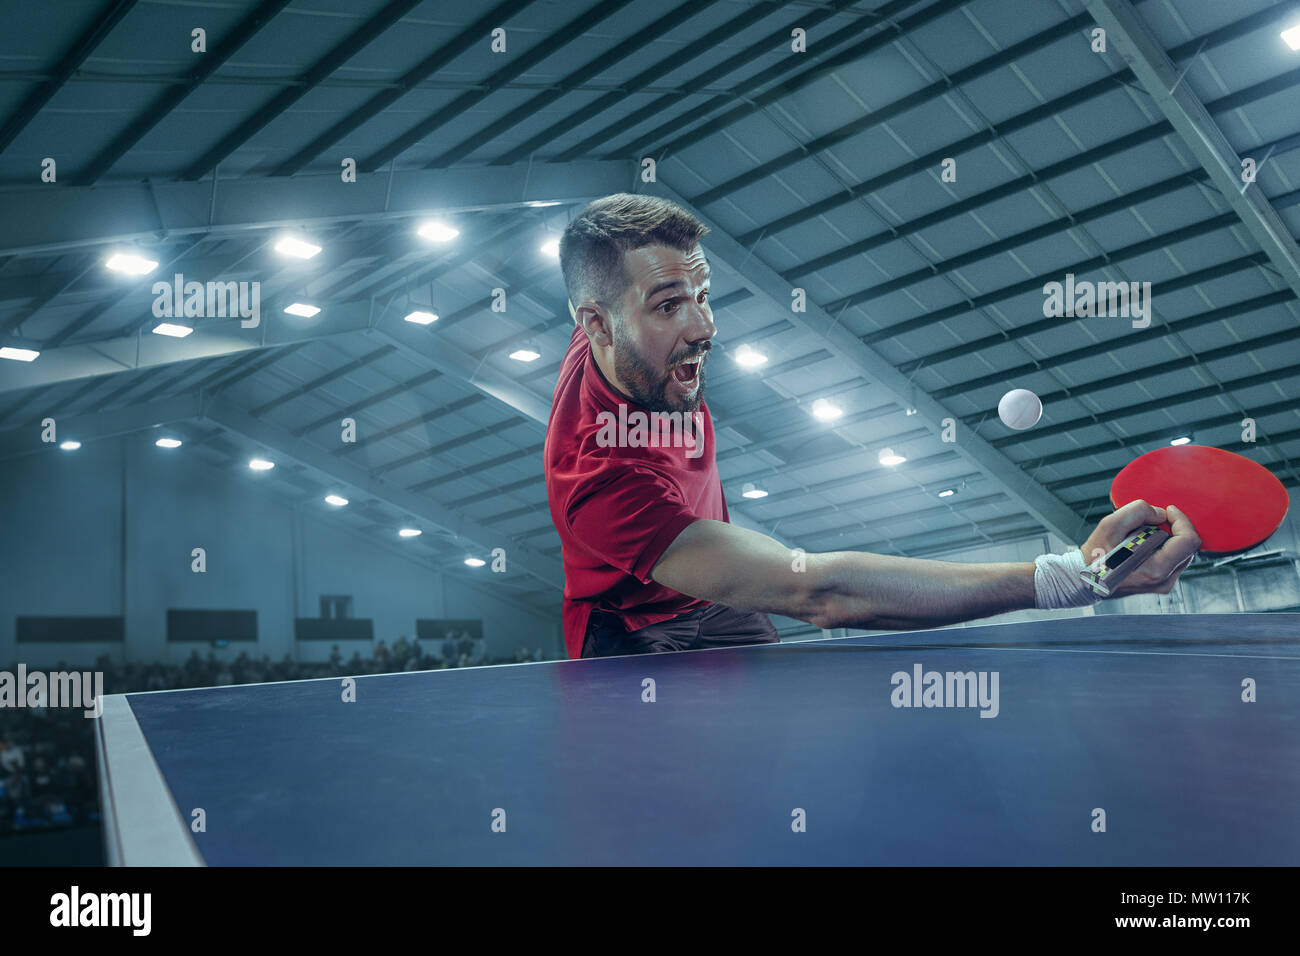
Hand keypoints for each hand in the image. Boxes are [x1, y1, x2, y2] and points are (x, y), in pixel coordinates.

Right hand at [1079, 499, 1200, 596]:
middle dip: (1174, 528)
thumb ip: (1137, 512)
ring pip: (1183, 553)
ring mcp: (1163, 584)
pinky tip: (1144, 545)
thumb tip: (1160, 514)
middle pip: (1188, 547)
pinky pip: (1174, 560)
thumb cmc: (1095, 556)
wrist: (1085, 580)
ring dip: (1169, 538)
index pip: (1189, 540)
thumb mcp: (1110, 526)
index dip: (1181, 520)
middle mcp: (1164, 580)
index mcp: (1156, 569)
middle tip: (1152, 521)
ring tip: (1143, 535)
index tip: (1168, 511)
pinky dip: (1164, 547)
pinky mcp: (1161, 584)